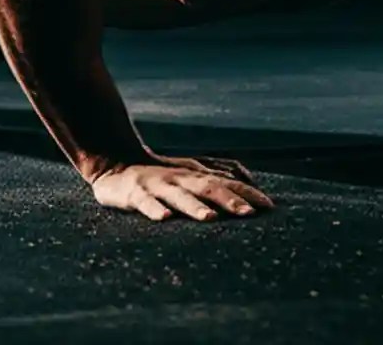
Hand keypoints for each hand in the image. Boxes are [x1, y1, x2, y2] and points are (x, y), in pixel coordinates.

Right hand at [90, 155, 274, 221]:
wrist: (113, 163)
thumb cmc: (158, 174)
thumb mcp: (188, 174)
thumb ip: (214, 177)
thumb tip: (248, 181)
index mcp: (193, 176)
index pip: (225, 183)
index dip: (246, 192)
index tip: (269, 206)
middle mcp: (179, 179)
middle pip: (207, 188)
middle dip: (229, 200)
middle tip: (249, 213)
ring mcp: (156, 185)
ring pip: (178, 196)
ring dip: (194, 207)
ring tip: (210, 218)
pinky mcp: (133, 193)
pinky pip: (144, 202)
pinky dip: (154, 209)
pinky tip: (164, 219)